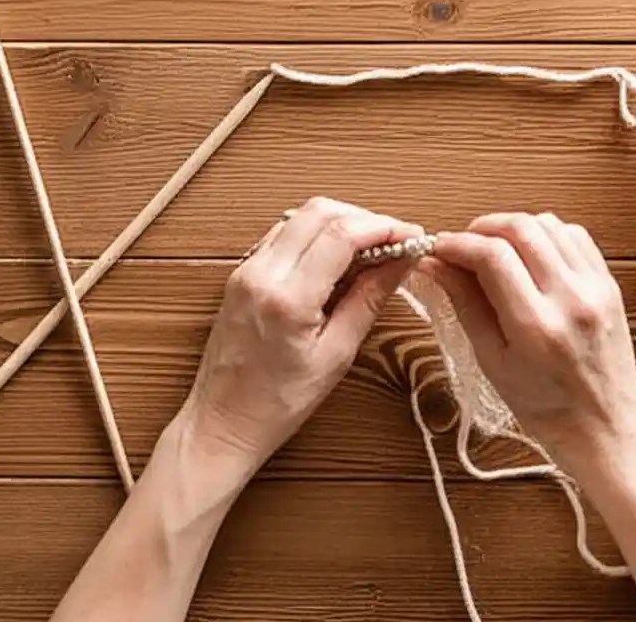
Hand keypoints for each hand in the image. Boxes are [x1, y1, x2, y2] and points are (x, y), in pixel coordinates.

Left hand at [178, 197, 421, 472]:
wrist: (223, 423)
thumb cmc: (278, 402)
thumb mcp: (336, 355)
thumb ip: (368, 300)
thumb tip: (401, 261)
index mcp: (287, 298)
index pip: (341, 233)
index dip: (384, 227)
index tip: (412, 237)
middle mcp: (260, 274)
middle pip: (320, 211)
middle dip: (364, 218)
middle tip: (395, 241)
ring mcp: (245, 270)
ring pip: (299, 217)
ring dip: (339, 224)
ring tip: (370, 252)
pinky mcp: (240, 275)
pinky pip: (281, 235)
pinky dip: (314, 236)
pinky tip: (336, 262)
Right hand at [419, 212, 635, 466]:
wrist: (603, 425)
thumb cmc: (545, 405)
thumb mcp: (491, 361)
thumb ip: (464, 305)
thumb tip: (435, 264)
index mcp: (536, 326)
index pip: (492, 256)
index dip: (458, 244)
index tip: (440, 249)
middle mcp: (571, 299)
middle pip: (521, 228)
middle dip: (483, 227)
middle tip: (463, 246)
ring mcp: (596, 288)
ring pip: (549, 223)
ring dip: (514, 227)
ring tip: (494, 249)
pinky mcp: (609, 284)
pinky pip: (575, 236)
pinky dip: (546, 234)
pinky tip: (530, 254)